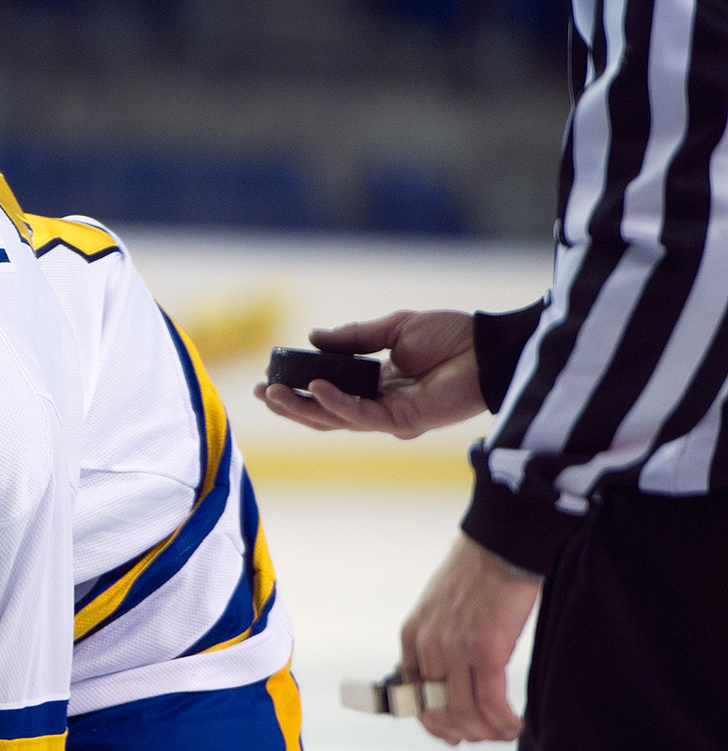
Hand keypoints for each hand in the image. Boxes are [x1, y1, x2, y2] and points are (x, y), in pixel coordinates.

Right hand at [255, 310, 485, 437]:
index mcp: (377, 384)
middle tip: (261, 391)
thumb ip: (354, 338)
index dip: (299, 386)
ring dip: (301, 407)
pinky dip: (335, 403)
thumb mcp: (393, 328)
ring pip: (334, 419)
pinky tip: (316, 388)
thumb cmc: (452, 337)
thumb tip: (313, 339)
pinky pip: (360, 415)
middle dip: (289, 404)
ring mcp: (389, 416)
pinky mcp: (402, 421)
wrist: (490, 349)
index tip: (271, 375)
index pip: (330, 391)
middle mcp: (379, 405)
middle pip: (324, 412)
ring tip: (273, 393)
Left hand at [398, 535, 541, 743]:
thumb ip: (438, 643)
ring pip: (465, 712)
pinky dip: (504, 722)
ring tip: (506, 732)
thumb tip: (450, 680)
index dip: (434, 724)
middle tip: (488, 736)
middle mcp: (427, 645)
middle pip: (438, 711)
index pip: (413, 697)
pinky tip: (517, 725)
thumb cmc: (477, 577)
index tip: (455, 736)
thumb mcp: (440, 611)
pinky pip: (491, 702)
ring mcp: (454, 648)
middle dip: (464, 732)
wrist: (499, 547)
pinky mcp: (486, 648)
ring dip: (488, 732)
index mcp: (412, 637)